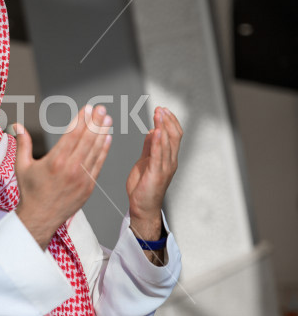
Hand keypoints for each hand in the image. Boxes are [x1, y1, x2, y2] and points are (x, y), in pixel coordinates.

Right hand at [14, 105, 112, 248]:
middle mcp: (70, 168)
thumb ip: (22, 144)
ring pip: (95, 150)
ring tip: (107, 119)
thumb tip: (17, 126)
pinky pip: (98, 164)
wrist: (40, 218)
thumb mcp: (22, 166)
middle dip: (95, 122)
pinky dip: (104, 150)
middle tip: (101, 108)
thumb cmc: (30, 193)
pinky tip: (107, 138)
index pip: (72, 135)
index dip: (81, 120)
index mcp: (55, 161)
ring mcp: (82, 178)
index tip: (87, 109)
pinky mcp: (88, 187)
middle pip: (86, 139)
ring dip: (102, 133)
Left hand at [126, 107, 182, 242]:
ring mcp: (165, 167)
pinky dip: (158, 141)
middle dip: (168, 120)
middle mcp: (170, 161)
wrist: (141, 207)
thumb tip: (151, 131)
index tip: (162, 109)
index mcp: (167, 158)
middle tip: (160, 109)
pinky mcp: (157, 173)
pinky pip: (159, 154)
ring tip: (159, 113)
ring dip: (163, 126)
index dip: (169, 121)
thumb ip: (149, 147)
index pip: (174, 135)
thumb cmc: (143, 187)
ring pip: (168, 142)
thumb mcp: (145, 162)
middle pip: (175, 136)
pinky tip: (156, 131)